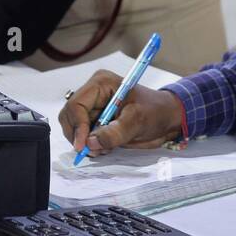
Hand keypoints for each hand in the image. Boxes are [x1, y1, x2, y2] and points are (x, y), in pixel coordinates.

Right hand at [57, 70, 183, 156]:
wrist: (166, 120)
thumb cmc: (155, 111)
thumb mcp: (137, 121)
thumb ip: (114, 133)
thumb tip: (91, 143)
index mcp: (101, 84)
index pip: (76, 104)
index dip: (77, 126)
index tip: (83, 145)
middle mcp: (93, 94)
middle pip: (69, 117)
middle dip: (79, 136)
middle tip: (94, 151)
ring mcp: (93, 109)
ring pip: (74, 129)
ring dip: (85, 143)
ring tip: (104, 148)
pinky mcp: (96, 122)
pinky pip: (83, 136)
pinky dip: (91, 145)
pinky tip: (106, 147)